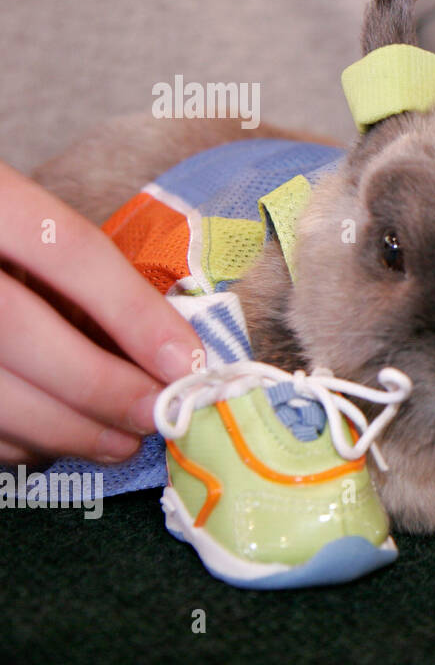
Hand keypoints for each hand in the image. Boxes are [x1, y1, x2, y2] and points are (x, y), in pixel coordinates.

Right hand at [0, 164, 201, 465]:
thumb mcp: (24, 220)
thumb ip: (75, 270)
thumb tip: (165, 348)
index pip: (69, 250)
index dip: (134, 312)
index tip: (188, 363)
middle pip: (20, 330)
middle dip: (100, 385)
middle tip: (158, 416)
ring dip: (63, 429)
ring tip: (121, 443)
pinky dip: (15, 442)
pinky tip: (55, 443)